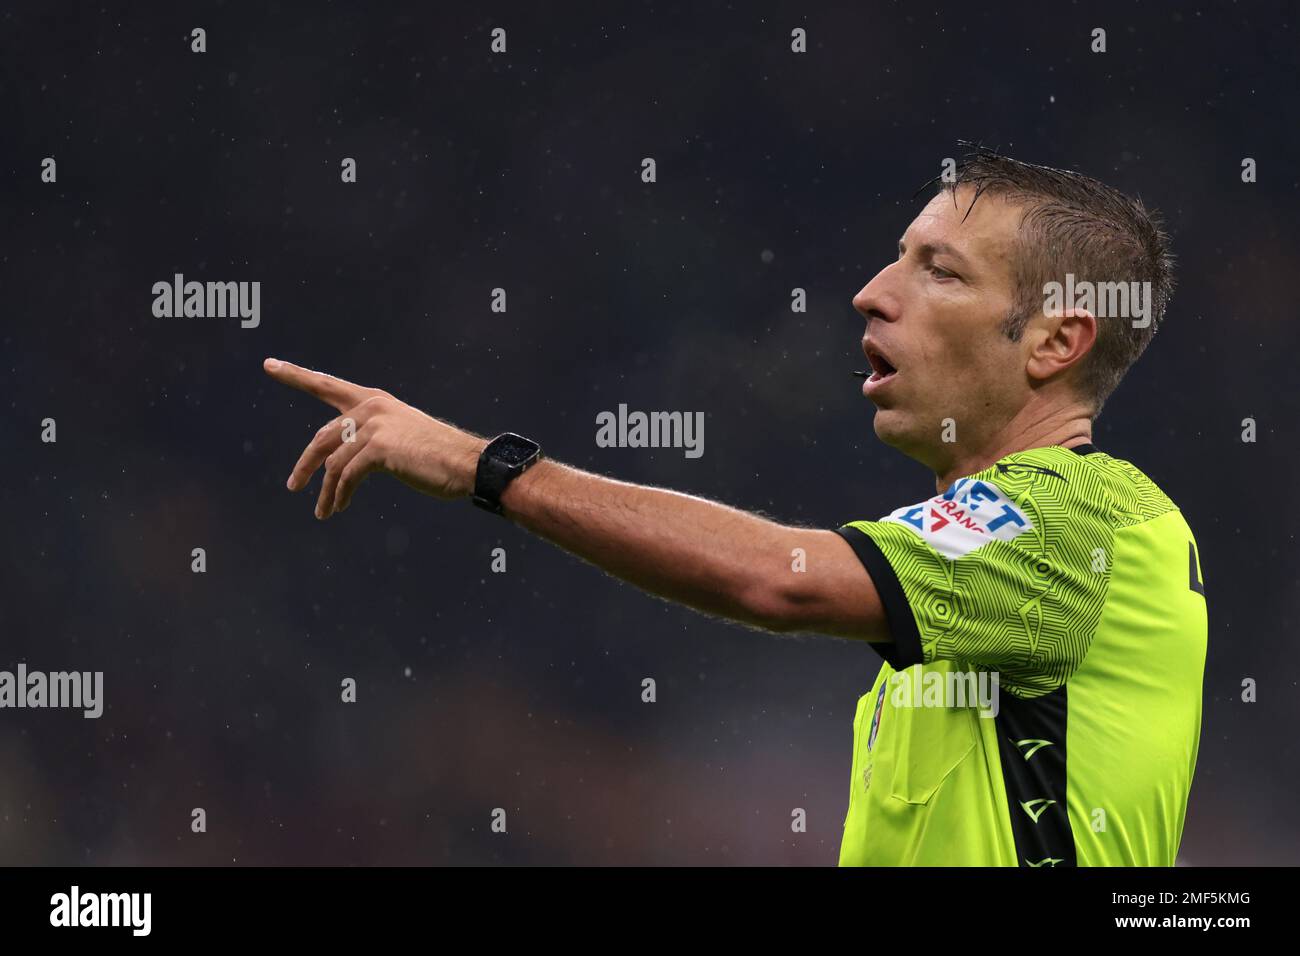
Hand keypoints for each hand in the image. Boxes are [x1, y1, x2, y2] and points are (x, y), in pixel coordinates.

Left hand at [263, 358, 487, 518]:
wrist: (466, 463)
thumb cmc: (437, 456)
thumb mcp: (400, 437)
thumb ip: (370, 438)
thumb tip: (341, 460)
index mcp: (375, 401)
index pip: (327, 385)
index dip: (296, 375)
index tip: (270, 365)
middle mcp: (371, 408)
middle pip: (323, 437)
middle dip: (305, 464)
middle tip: (293, 486)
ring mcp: (374, 426)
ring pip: (333, 463)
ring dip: (326, 491)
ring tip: (322, 511)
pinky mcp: (378, 448)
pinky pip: (347, 476)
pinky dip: (339, 494)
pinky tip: (339, 507)